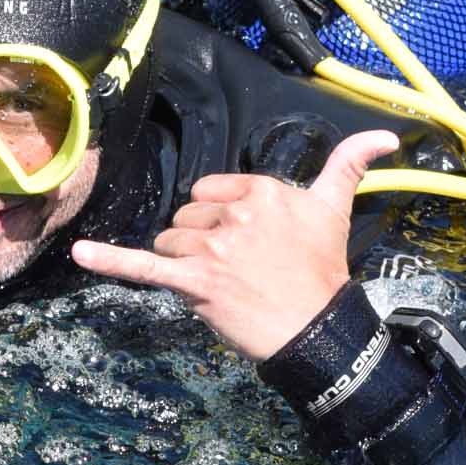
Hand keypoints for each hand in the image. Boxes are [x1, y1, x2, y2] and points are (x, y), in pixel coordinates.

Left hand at [69, 131, 397, 360]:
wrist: (316, 329)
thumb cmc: (322, 271)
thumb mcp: (335, 210)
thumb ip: (349, 164)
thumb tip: (386, 135)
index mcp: (261, 190)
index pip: (209, 192)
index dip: (220, 217)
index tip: (247, 240)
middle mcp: (235, 213)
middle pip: (186, 219)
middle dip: (201, 242)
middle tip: (238, 267)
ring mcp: (212, 248)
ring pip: (169, 243)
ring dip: (184, 263)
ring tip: (221, 283)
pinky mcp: (193, 281)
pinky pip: (142, 266)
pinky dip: (108, 260)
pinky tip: (79, 252)